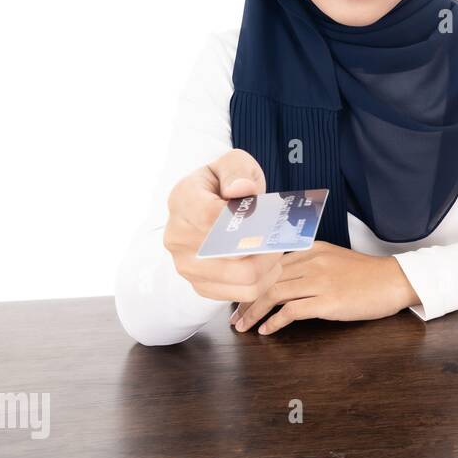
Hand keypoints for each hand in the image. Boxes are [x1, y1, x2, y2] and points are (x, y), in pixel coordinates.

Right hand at [163, 148, 282, 302]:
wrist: (208, 204)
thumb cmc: (224, 184)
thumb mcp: (233, 163)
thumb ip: (237, 171)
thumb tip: (241, 189)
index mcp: (182, 201)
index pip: (213, 217)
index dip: (246, 221)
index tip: (267, 217)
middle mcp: (177, 237)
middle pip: (234, 255)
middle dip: (266, 246)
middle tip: (280, 237)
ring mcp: (187, 265)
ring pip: (243, 278)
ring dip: (269, 266)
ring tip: (277, 251)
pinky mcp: (201, 285)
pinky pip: (241, 294)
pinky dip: (263, 281)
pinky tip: (268, 265)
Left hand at [230, 242, 420, 334]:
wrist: (396, 280)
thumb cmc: (369, 275)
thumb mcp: (336, 259)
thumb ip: (311, 264)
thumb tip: (286, 281)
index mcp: (312, 249)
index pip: (271, 263)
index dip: (251, 280)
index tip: (239, 294)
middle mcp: (312, 261)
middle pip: (266, 279)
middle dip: (245, 299)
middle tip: (234, 316)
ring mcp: (320, 280)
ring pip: (273, 294)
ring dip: (253, 312)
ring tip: (243, 326)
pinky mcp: (328, 301)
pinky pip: (291, 311)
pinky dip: (274, 322)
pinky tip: (266, 331)